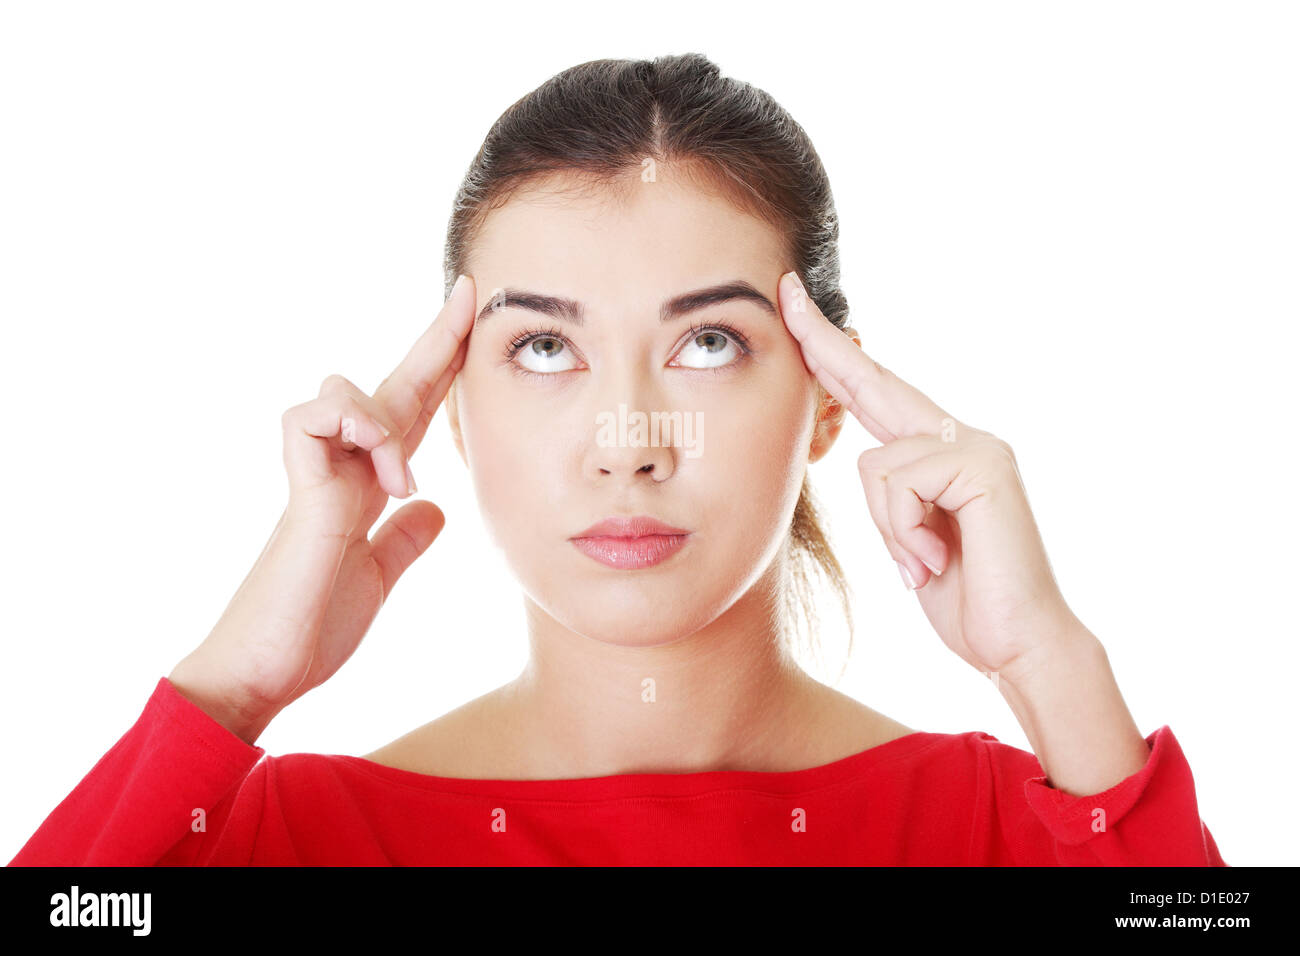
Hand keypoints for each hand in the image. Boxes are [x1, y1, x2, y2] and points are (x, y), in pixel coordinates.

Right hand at [168, 275, 476, 741]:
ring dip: (384, 420)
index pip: (408, 415)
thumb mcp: (378, 577)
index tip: (469, 322)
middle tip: (468, 295)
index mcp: (364, 488)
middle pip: (387, 388)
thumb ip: (403, 539)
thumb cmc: (310, 627)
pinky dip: (355, 434)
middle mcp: (340, 471)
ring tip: (401, 482)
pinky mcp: (299, 493)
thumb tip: (434, 506)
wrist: (264, 673)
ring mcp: (315, 477)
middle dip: (432, 343)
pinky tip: (385, 480)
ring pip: (342, 391)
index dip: (438, 371)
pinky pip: (310, 419)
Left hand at [777, 271, 1082, 682]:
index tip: (796, 312)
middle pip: (875, 382)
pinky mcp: (983, 468)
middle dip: (824, 343)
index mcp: (939, 454)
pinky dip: (903, 533)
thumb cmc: (965, 598)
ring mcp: (977, 448)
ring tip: (924, 562)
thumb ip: (893, 495)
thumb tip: (867, 459)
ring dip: (888, 529)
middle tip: (785, 292)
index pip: (875, 395)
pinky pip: (898, 483)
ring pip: (876, 463)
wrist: (1019, 644)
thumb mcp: (909, 539)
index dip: (833, 356)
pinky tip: (936, 561)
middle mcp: (961, 438)